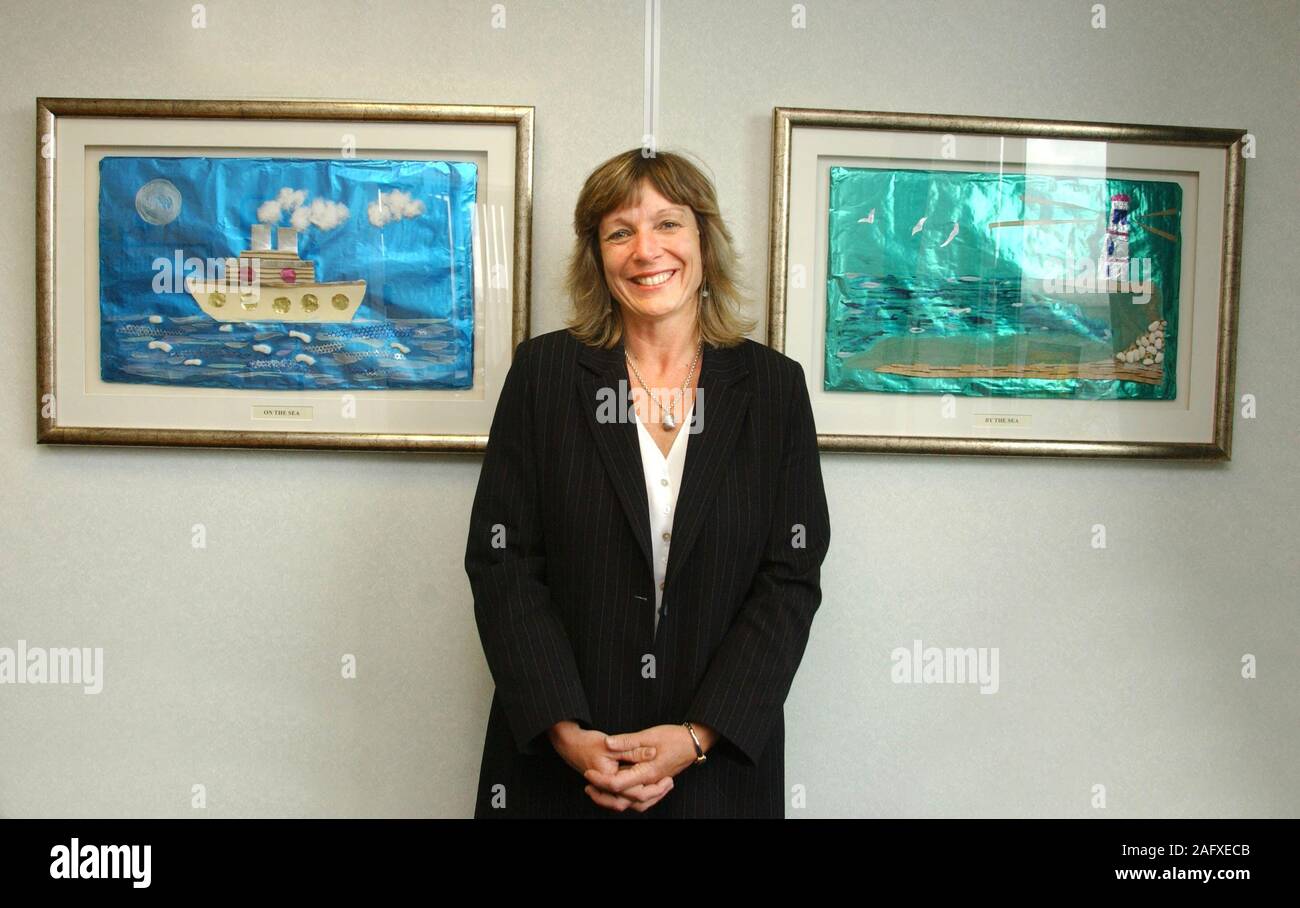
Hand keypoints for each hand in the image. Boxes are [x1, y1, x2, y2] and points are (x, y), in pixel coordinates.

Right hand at [548, 722, 673, 812]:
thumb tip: (652, 753)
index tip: (668, 779)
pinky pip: (624, 797)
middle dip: (654, 795)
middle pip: (634, 802)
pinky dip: (637, 793)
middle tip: (669, 783)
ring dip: (647, 797)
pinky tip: (649, 783)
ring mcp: (607, 791)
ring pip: (629, 802)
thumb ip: (632, 749)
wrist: (569, 744)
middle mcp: (607, 789)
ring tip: (663, 785)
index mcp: (609, 779)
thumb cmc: (588, 743)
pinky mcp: (608, 788)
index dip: (654, 788)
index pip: (635, 791)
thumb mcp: (611, 744)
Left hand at [581, 724, 702, 810]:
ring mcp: (654, 785)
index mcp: (647, 773)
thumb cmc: (674, 737)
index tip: (588, 772)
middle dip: (603, 796)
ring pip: (633, 804)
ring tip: (599, 790)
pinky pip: (640, 800)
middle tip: (588, 786)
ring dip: (614, 800)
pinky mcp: (656, 784)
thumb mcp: (649, 735)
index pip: (618, 784)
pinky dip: (627, 798)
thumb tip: (607, 743)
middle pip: (623, 800)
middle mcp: (651, 783)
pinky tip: (618, 790)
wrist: (694, 742)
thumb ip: (627, 741)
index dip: (600, 779)